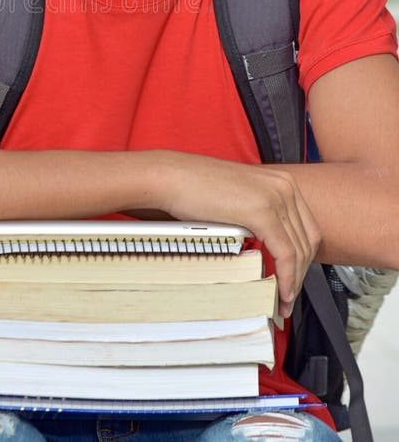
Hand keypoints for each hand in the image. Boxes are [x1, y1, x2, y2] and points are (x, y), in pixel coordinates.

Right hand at [161, 153, 320, 318]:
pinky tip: (280, 293)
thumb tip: (267, 246)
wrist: (171, 177)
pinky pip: (285, 253)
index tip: (293, 279)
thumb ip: (258, 216)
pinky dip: (286, 277)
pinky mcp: (263, 211)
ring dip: (294, 281)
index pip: (306, 228)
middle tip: (288, 297)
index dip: (303, 259)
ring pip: (299, 250)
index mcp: (281, 181)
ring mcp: (276, 196)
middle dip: (301, 273)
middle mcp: (284, 186)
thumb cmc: (194, 188)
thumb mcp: (238, 200)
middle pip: (308, 240)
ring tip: (282, 301)